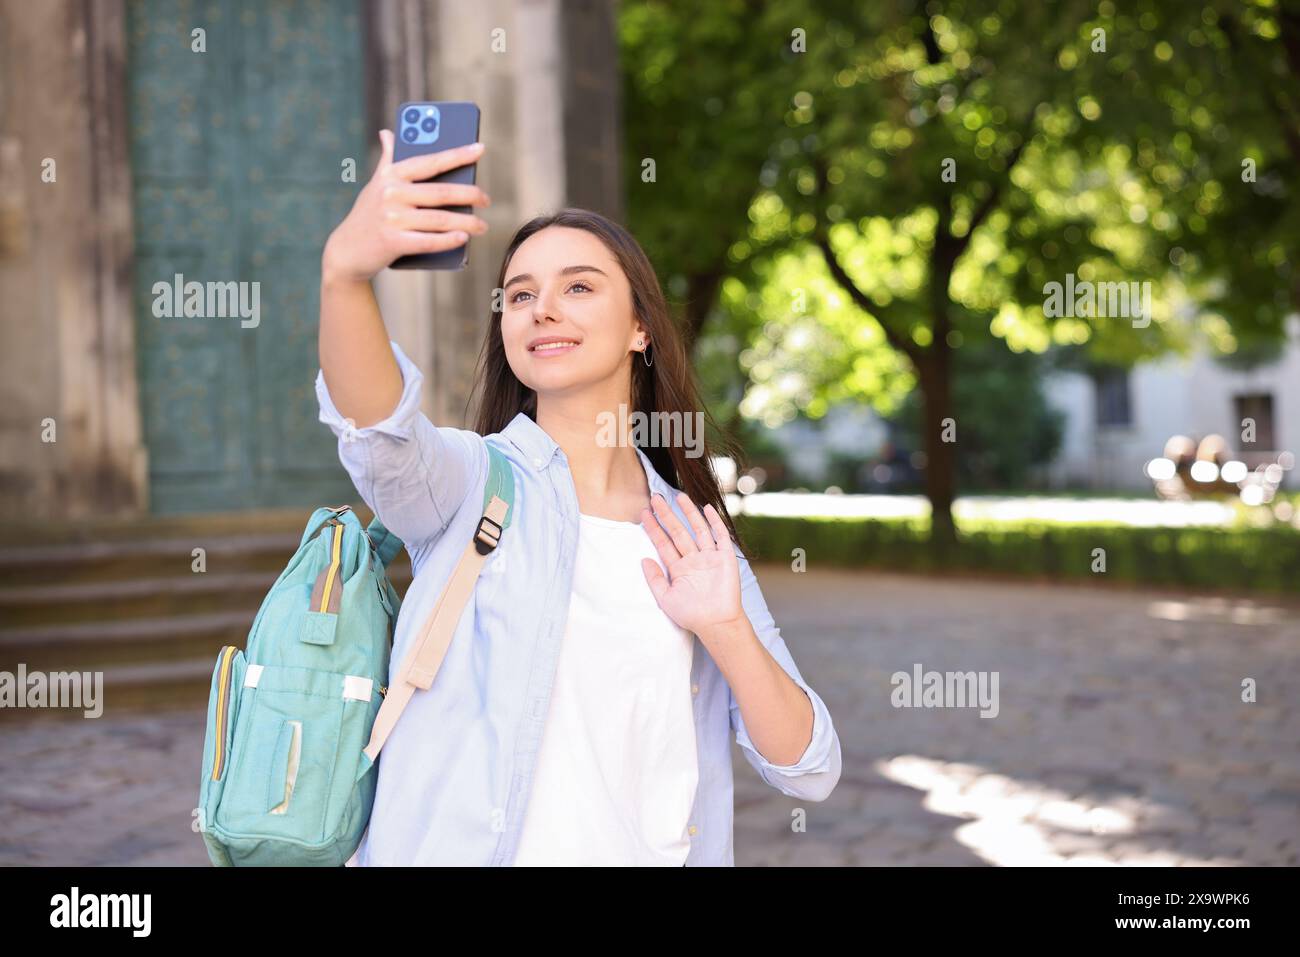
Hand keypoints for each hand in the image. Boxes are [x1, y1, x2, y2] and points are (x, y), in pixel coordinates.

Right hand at [322, 129, 490, 282]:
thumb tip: (388, 133)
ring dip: (467, 223)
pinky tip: (463, 238)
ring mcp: (392, 218)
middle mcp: (392, 193)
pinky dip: (449, 240)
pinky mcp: (393, 242)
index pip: (430, 161)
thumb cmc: (368, 214)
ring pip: (440, 219)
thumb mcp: (376, 185)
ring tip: (482, 226)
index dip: (457, 154)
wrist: (346, 250)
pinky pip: (429, 241)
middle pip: (441, 192)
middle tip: (486, 199)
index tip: (480, 149)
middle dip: (470, 195)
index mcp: (392, 175)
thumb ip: (387, 160)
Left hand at [639, 492, 745, 638]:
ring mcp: (709, 557)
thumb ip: (654, 579)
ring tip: (678, 496)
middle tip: (655, 498)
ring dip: (688, 513)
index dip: (654, 528)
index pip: (663, 543)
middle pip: (678, 532)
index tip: (644, 514)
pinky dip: (714, 521)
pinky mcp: (725, 557)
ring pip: (697, 529)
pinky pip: (720, 535)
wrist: (717, 623)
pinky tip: (706, 508)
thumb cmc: (691, 615)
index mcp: (679, 569)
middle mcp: (693, 560)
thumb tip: (643, 559)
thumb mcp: (665, 598)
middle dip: (666, 515)